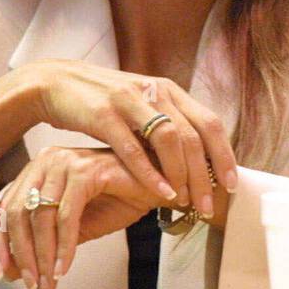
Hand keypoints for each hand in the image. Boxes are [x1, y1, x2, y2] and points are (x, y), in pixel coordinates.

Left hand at [0, 146, 170, 288]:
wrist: (156, 187)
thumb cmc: (118, 199)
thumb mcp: (73, 228)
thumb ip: (43, 244)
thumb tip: (12, 272)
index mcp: (37, 170)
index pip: (5, 207)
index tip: (3, 272)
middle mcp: (46, 160)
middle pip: (17, 213)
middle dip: (22, 254)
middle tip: (31, 283)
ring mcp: (65, 162)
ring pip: (41, 217)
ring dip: (43, 256)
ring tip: (49, 281)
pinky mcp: (85, 171)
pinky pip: (66, 216)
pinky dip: (64, 246)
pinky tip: (65, 266)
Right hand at [22, 60, 237, 215]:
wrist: (57, 82)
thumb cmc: (105, 103)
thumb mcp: (143, 106)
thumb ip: (168, 126)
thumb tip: (199, 161)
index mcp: (169, 91)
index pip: (209, 123)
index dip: (224, 155)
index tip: (232, 185)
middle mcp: (155, 91)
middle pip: (193, 135)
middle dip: (205, 175)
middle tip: (208, 206)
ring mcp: (130, 100)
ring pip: (169, 139)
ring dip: (181, 174)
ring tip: (185, 202)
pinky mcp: (103, 114)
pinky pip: (132, 147)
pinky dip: (149, 172)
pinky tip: (161, 193)